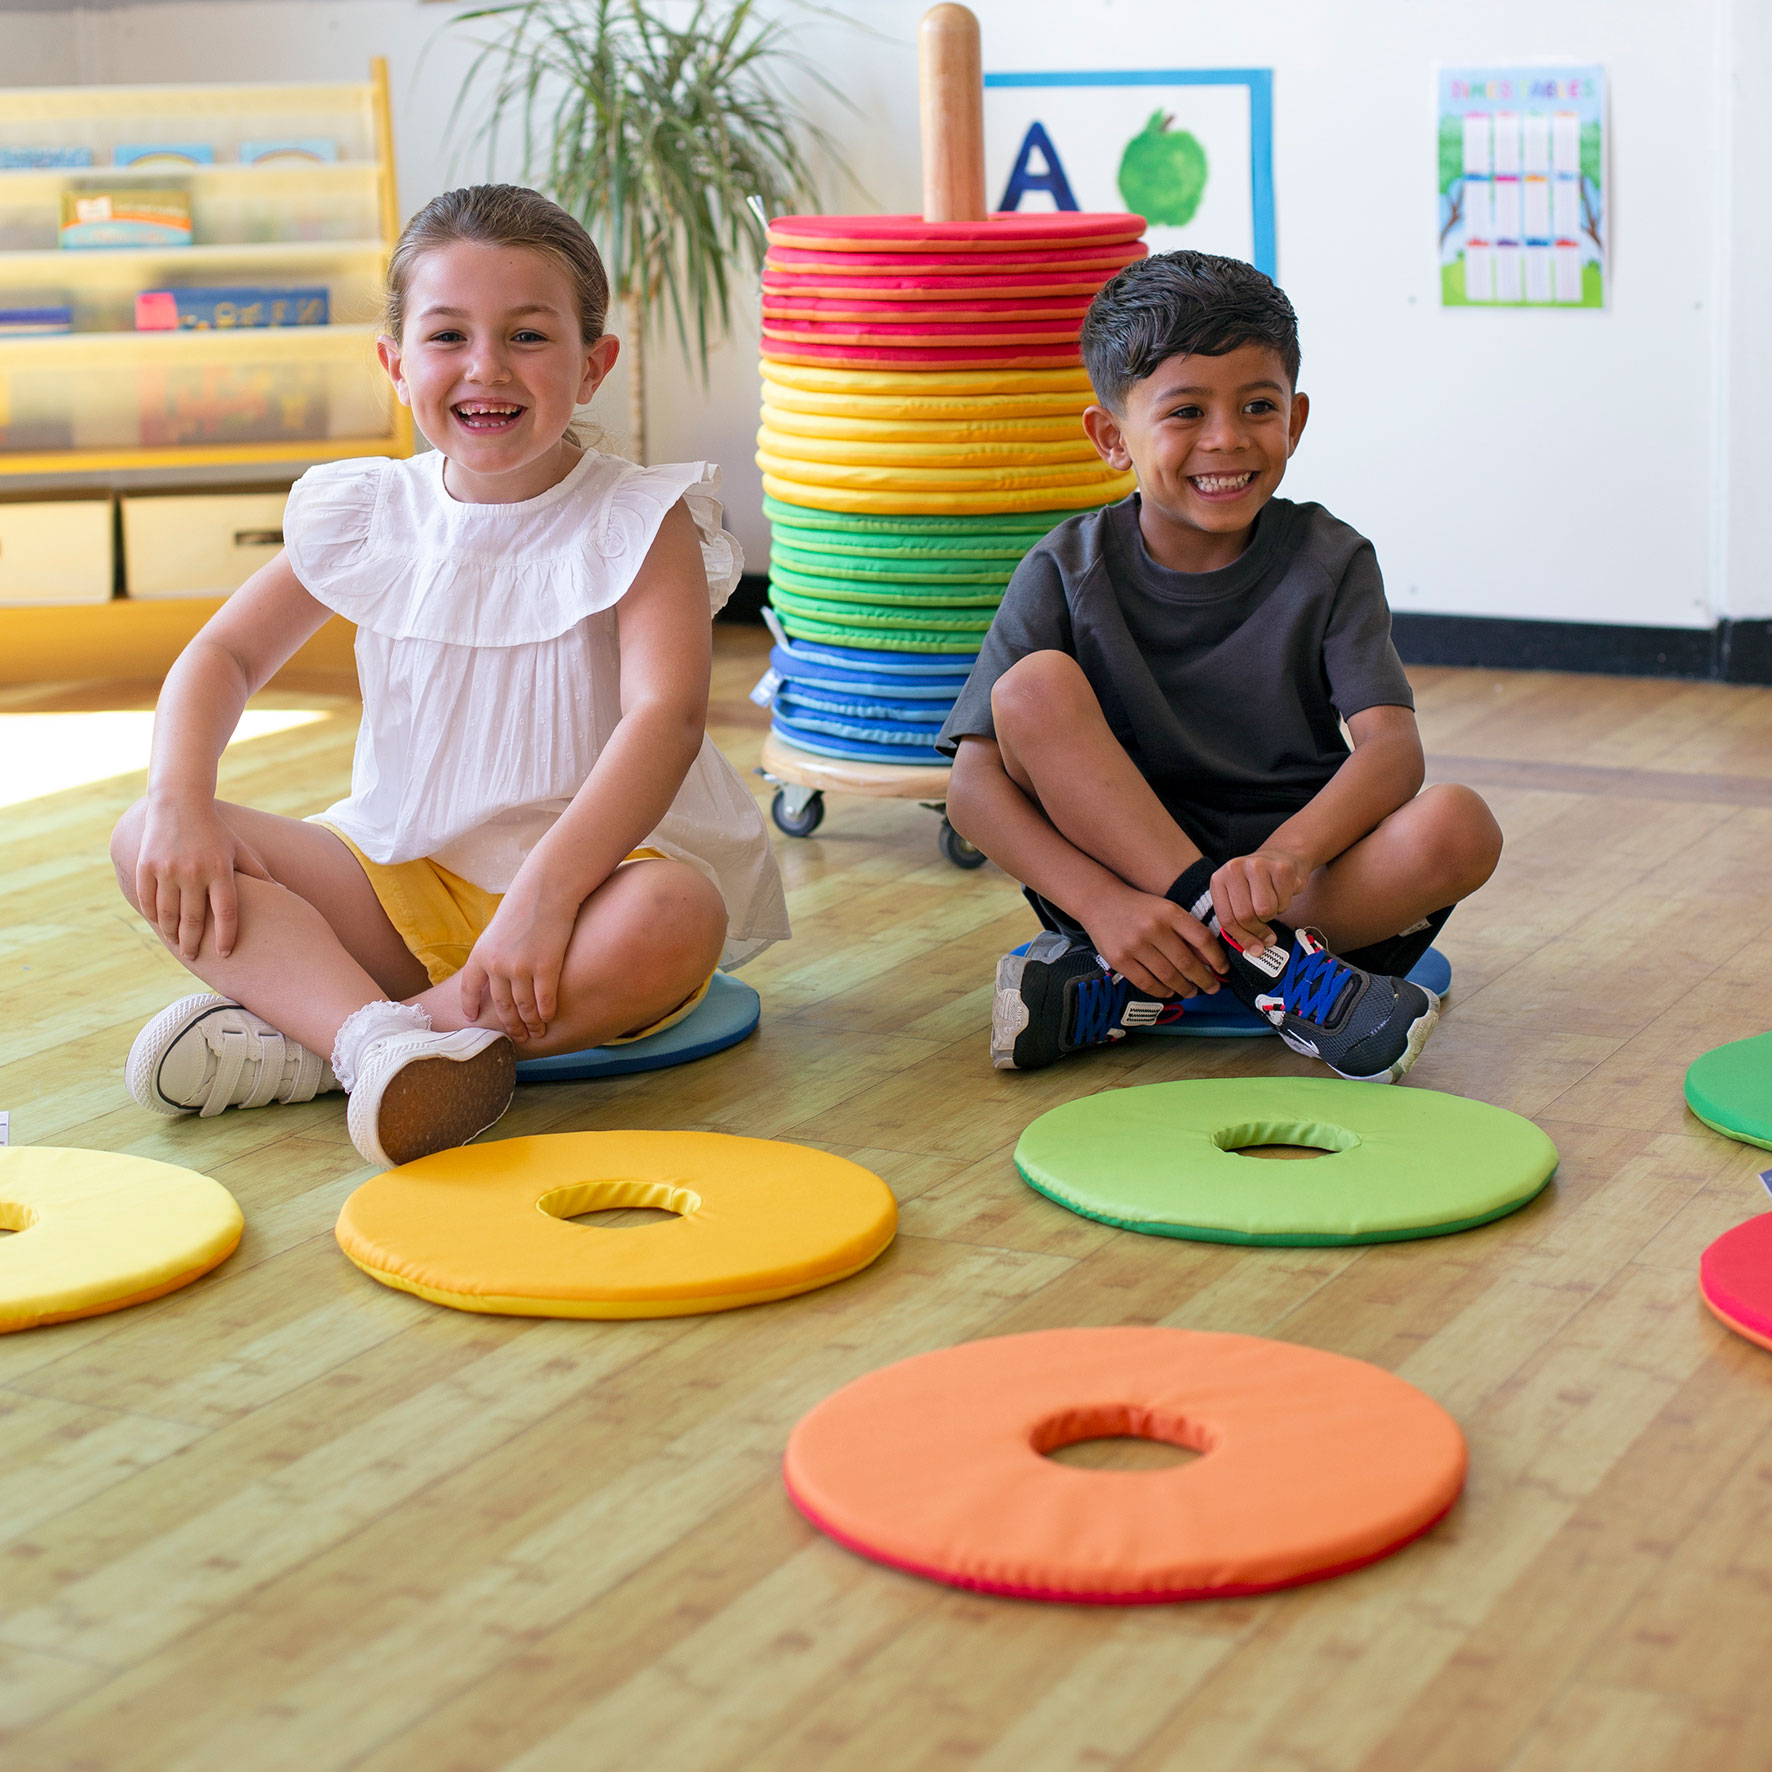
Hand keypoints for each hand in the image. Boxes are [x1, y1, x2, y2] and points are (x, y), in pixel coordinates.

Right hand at [136, 797, 272, 960]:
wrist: (180, 803)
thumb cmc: (215, 831)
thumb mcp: (239, 849)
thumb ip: (259, 873)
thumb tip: (285, 892)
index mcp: (220, 870)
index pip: (226, 913)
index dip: (226, 936)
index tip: (225, 954)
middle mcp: (193, 872)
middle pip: (195, 919)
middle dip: (194, 943)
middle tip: (194, 957)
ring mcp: (167, 869)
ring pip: (169, 914)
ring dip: (172, 934)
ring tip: (178, 945)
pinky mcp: (146, 865)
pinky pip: (147, 899)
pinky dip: (153, 915)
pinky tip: (160, 925)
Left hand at [458, 891, 576, 1042]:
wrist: (547, 888)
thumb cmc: (526, 902)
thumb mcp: (499, 928)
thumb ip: (496, 951)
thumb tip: (499, 971)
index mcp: (481, 954)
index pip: (469, 988)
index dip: (470, 1006)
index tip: (471, 1019)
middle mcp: (497, 965)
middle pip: (501, 1005)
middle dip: (509, 1024)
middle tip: (516, 1036)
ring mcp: (521, 968)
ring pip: (523, 1007)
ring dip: (530, 1023)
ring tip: (536, 1032)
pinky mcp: (546, 967)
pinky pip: (544, 1000)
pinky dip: (546, 1012)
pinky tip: (549, 1018)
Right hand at [1081, 883, 1226, 998]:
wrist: (1100, 902)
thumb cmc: (1140, 908)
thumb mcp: (1167, 910)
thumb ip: (1188, 931)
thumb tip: (1211, 961)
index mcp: (1170, 912)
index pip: (1202, 939)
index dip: (1217, 958)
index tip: (1223, 969)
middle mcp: (1153, 928)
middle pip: (1187, 963)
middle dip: (1204, 980)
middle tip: (1212, 988)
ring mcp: (1134, 945)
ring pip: (1168, 977)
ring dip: (1185, 989)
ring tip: (1192, 992)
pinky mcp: (1119, 959)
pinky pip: (1147, 983)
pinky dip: (1162, 991)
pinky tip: (1170, 991)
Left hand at [1211, 848, 1313, 954]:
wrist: (1283, 855)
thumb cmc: (1258, 883)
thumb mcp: (1239, 897)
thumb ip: (1239, 922)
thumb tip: (1254, 950)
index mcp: (1219, 879)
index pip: (1227, 919)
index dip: (1242, 938)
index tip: (1255, 949)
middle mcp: (1234, 868)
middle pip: (1245, 916)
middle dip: (1258, 930)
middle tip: (1267, 931)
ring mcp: (1257, 866)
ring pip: (1265, 911)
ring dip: (1272, 915)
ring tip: (1272, 903)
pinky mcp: (1281, 868)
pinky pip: (1283, 902)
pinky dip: (1285, 904)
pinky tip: (1282, 892)